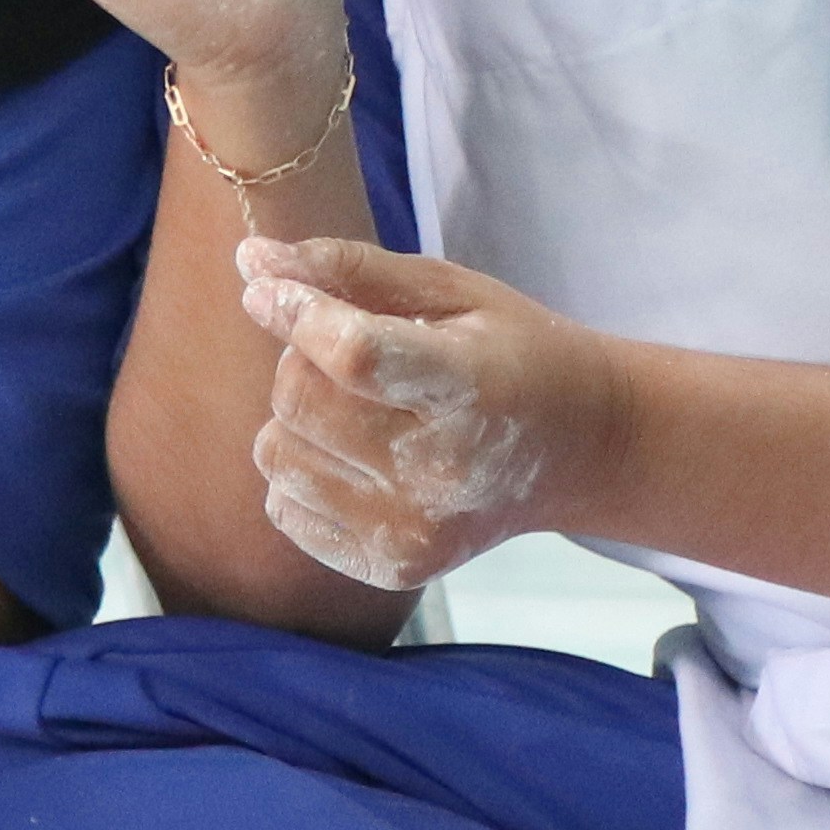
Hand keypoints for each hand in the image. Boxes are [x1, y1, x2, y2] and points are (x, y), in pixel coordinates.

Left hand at [234, 236, 616, 594]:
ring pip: (278, 454)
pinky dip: (304, 473)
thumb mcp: (451, 290)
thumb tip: (251, 261)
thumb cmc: (511, 354)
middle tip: (350, 356)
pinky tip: (358, 459)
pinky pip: (284, 507)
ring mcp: (416, 530)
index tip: (267, 290)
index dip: (297, 315)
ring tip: (360, 410)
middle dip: (302, 361)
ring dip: (298, 420)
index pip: (355, 355)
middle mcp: (443, 471)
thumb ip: (351, 270)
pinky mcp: (393, 568)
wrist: (578, 451)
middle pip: (301, 401)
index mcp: (470, 387)